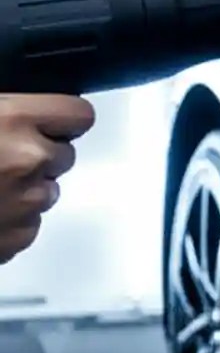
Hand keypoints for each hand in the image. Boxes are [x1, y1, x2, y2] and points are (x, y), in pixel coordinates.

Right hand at [0, 95, 95, 262]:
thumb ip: (6, 112)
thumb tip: (25, 113)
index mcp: (12, 119)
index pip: (79, 114)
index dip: (63, 121)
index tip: (52, 124)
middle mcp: (28, 159)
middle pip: (65, 156)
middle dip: (40, 157)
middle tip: (0, 160)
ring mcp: (24, 202)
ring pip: (49, 192)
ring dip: (25, 191)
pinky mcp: (16, 239)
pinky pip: (30, 225)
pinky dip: (11, 222)